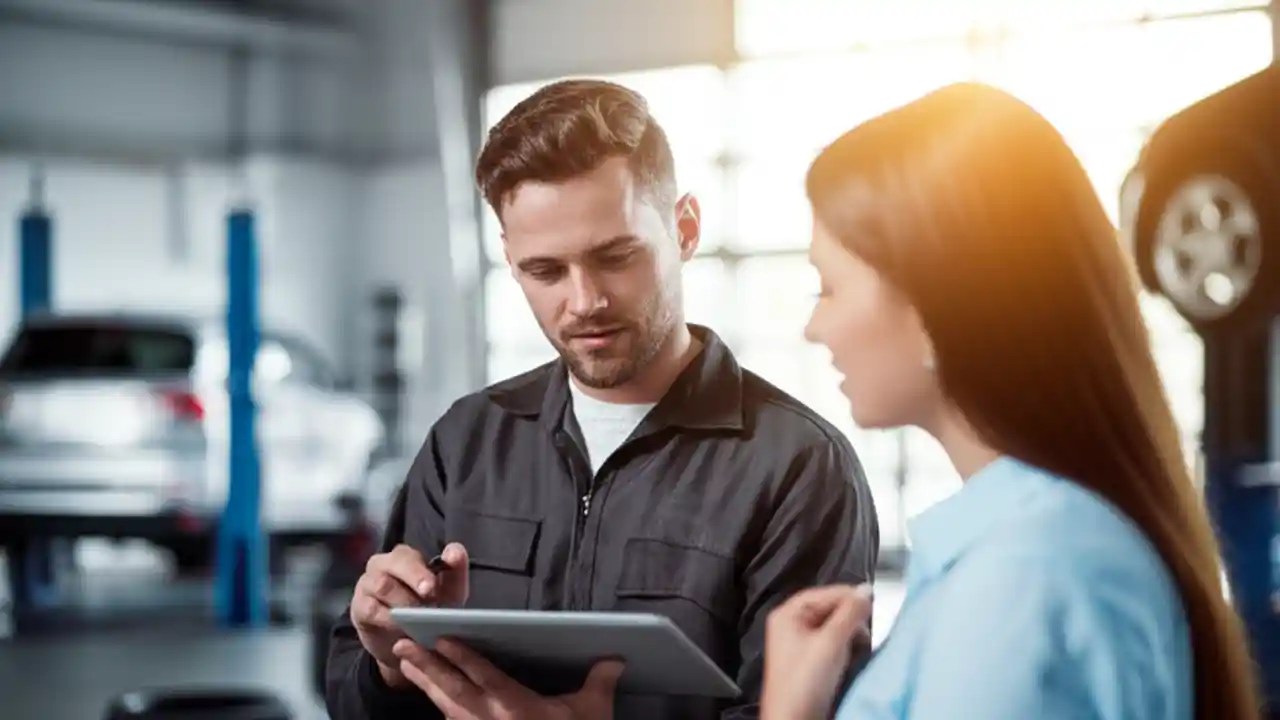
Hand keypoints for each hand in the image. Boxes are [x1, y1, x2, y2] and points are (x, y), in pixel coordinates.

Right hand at [350, 542, 469, 687]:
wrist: (405, 641)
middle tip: (428, 595)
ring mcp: (368, 584)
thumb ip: (455, 570)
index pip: (410, 554)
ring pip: (382, 585)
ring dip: (403, 601)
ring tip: (419, 617)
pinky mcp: (359, 607)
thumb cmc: (428, 608)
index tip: (433, 587)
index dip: (421, 570)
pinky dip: (388, 619)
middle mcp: (383, 564)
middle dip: (414, 577)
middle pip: (395, 562)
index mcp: (406, 557)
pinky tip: (402, 628)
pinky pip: (371, 609)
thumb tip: (455, 551)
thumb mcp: (448, 592)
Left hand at [394, 637, 623, 719]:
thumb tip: (615, 659)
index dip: (461, 656)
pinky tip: (435, 701)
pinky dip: (441, 709)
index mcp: (516, 707)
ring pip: (445, 708)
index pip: (482, 676)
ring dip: (425, 685)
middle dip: (426, 666)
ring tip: (407, 665)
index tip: (441, 638)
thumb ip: (599, 684)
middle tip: (403, 646)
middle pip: (451, 690)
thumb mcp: (590, 715)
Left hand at [761, 584, 872, 719]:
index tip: (871, 600)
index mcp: (787, 614)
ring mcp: (798, 644)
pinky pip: (830, 643)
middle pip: (827, 609)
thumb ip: (850, 613)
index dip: (847, 596)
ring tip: (861, 641)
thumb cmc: (805, 681)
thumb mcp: (832, 642)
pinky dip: (844, 645)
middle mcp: (790, 625)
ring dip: (849, 632)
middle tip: (868, 625)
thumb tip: (865, 591)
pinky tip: (854, 653)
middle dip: (849, 617)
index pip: (822, 593)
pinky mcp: (808, 661)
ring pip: (831, 627)